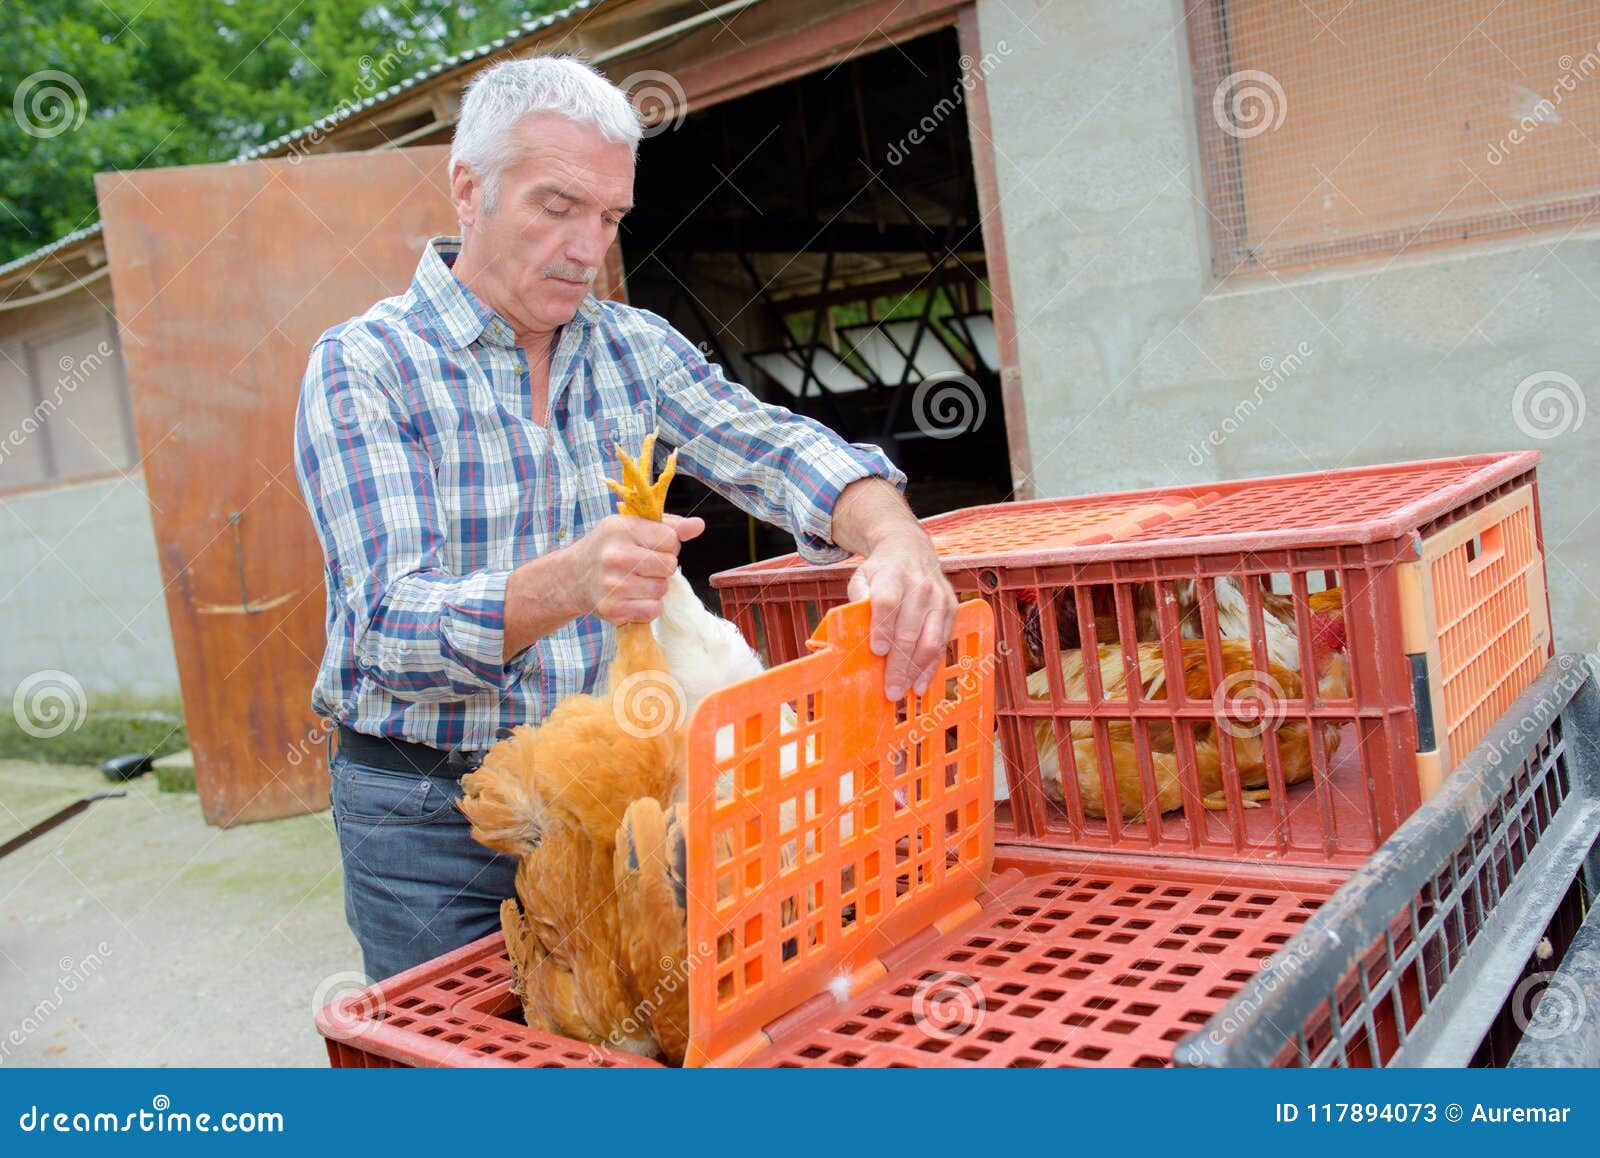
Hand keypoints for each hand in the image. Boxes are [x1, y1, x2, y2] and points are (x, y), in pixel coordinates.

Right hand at [573, 512, 703, 622]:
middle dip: (662, 567)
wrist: (573, 576)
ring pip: (662, 589)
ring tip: (636, 580)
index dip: (668, 545)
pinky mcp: (613, 608)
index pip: (670, 539)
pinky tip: (632, 596)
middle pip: (669, 565)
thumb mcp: (632, 526)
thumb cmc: (609, 547)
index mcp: (621, 528)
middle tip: (643, 565)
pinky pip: (653, 609)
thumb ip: (668, 525)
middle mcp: (615, 556)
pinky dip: (648, 606)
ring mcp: (613, 584)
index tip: (652, 547)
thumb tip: (699, 525)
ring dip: (655, 587)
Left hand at [847, 530, 956, 700]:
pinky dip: (932, 666)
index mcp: (892, 576)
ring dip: (916, 670)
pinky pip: (943, 643)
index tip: (877, 651)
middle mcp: (919, 587)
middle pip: (910, 630)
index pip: (888, 603)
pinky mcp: (951, 608)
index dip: (883, 628)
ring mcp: (939, 598)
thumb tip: (851, 631)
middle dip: (899, 664)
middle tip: (890, 689)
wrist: (911, 549)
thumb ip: (857, 601)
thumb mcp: (862, 576)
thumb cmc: (882, 571)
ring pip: (930, 641)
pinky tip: (920, 683)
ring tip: (903, 691)